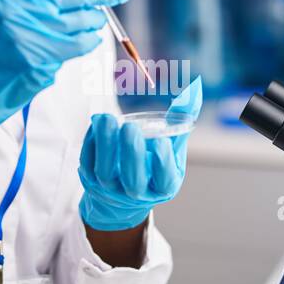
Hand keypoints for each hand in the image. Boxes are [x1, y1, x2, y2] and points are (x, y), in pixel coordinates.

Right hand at [0, 0, 130, 151]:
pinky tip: (88, 38)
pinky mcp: (41, 55)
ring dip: (96, 18)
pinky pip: (82, 42)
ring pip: (84, 18)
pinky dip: (90, 39)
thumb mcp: (15, 1)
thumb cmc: (2, 36)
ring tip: (95, 19)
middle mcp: (23, 3)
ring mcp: (33, 30)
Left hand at [79, 77, 202, 230]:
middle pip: (133, 179)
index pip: (164, 179)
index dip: (163, 162)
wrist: (122, 196)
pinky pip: (88, 162)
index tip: (160, 141)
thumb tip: (195, 87)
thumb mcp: (172, 147)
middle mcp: (137, 192)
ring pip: (105, 171)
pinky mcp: (91, 180)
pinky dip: (91, 142)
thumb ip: (182, 120)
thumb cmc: (153, 165)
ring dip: (106, 145)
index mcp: (162, 186)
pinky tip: (97, 123)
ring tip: (107, 119)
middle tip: (130, 128)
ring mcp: (111, 188)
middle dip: (131, 153)